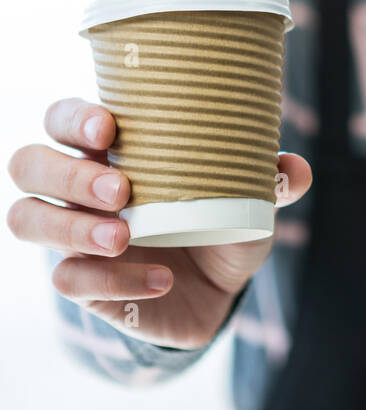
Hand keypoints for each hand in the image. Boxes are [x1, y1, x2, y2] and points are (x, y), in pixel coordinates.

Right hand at [6, 97, 311, 349]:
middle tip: (120, 191)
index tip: (109, 129)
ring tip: (124, 237)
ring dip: (71, 228)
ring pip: (27, 219)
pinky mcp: (82, 283)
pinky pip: (70, 280)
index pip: (62, 118)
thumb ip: (270, 181)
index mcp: (110, 150)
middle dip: (67, 175)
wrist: (218, 290)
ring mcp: (72, 235)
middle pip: (28, 164)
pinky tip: (161, 279)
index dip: (72, 119)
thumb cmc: (219, 221)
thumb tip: (293, 168)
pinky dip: (115, 281)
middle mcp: (78, 188)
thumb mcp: (249, 200)